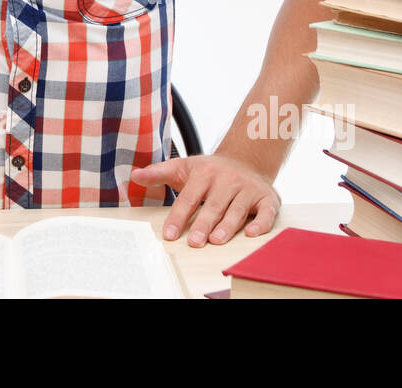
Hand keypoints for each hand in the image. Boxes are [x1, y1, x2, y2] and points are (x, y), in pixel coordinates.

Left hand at [130, 154, 280, 246]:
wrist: (246, 158)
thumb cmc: (211, 170)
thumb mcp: (183, 167)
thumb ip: (159, 172)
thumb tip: (135, 175)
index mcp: (205, 173)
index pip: (188, 197)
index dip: (178, 216)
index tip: (169, 234)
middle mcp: (227, 180)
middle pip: (213, 205)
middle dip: (203, 224)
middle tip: (194, 242)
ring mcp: (247, 188)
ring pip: (237, 209)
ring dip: (228, 226)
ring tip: (216, 241)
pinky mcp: (267, 197)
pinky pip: (265, 212)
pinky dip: (261, 223)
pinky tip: (251, 234)